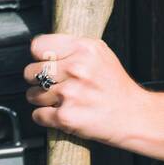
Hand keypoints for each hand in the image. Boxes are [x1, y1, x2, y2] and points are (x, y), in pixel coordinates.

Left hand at [23, 34, 148, 146]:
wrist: (133, 115)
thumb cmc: (116, 86)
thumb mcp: (100, 54)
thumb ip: (72, 48)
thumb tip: (43, 50)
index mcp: (84, 48)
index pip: (37, 47)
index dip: (40, 57)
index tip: (47, 63)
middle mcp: (76, 68)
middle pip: (30, 71)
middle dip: (38, 80)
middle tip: (54, 84)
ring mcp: (70, 93)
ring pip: (32, 95)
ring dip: (42, 100)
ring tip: (61, 100)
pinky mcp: (66, 117)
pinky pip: (37, 115)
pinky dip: (46, 117)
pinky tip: (62, 112)